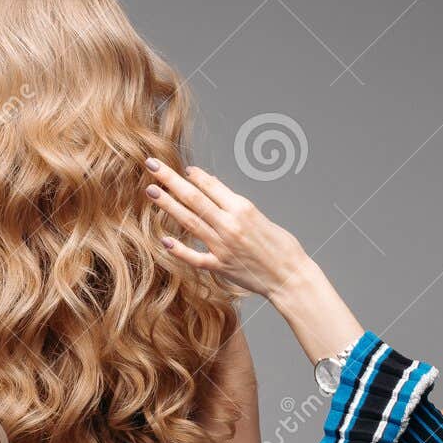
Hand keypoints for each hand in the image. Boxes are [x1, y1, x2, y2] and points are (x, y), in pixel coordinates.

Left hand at [142, 159, 307, 298]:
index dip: (194, 175)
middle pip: (194, 198)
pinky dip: (179, 250)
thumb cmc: (280, 245)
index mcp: (243, 209)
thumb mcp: (260, 216)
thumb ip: (233, 202)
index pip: (211, 186)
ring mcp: (224, 247)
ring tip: (151, 191)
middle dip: (170, 180)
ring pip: (190, 222)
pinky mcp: (221, 267)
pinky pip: (195, 257)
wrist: (291, 276)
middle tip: (152, 165)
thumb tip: (210, 183)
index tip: (179, 167)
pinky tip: (163, 240)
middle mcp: (231, 225)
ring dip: (168, 205)